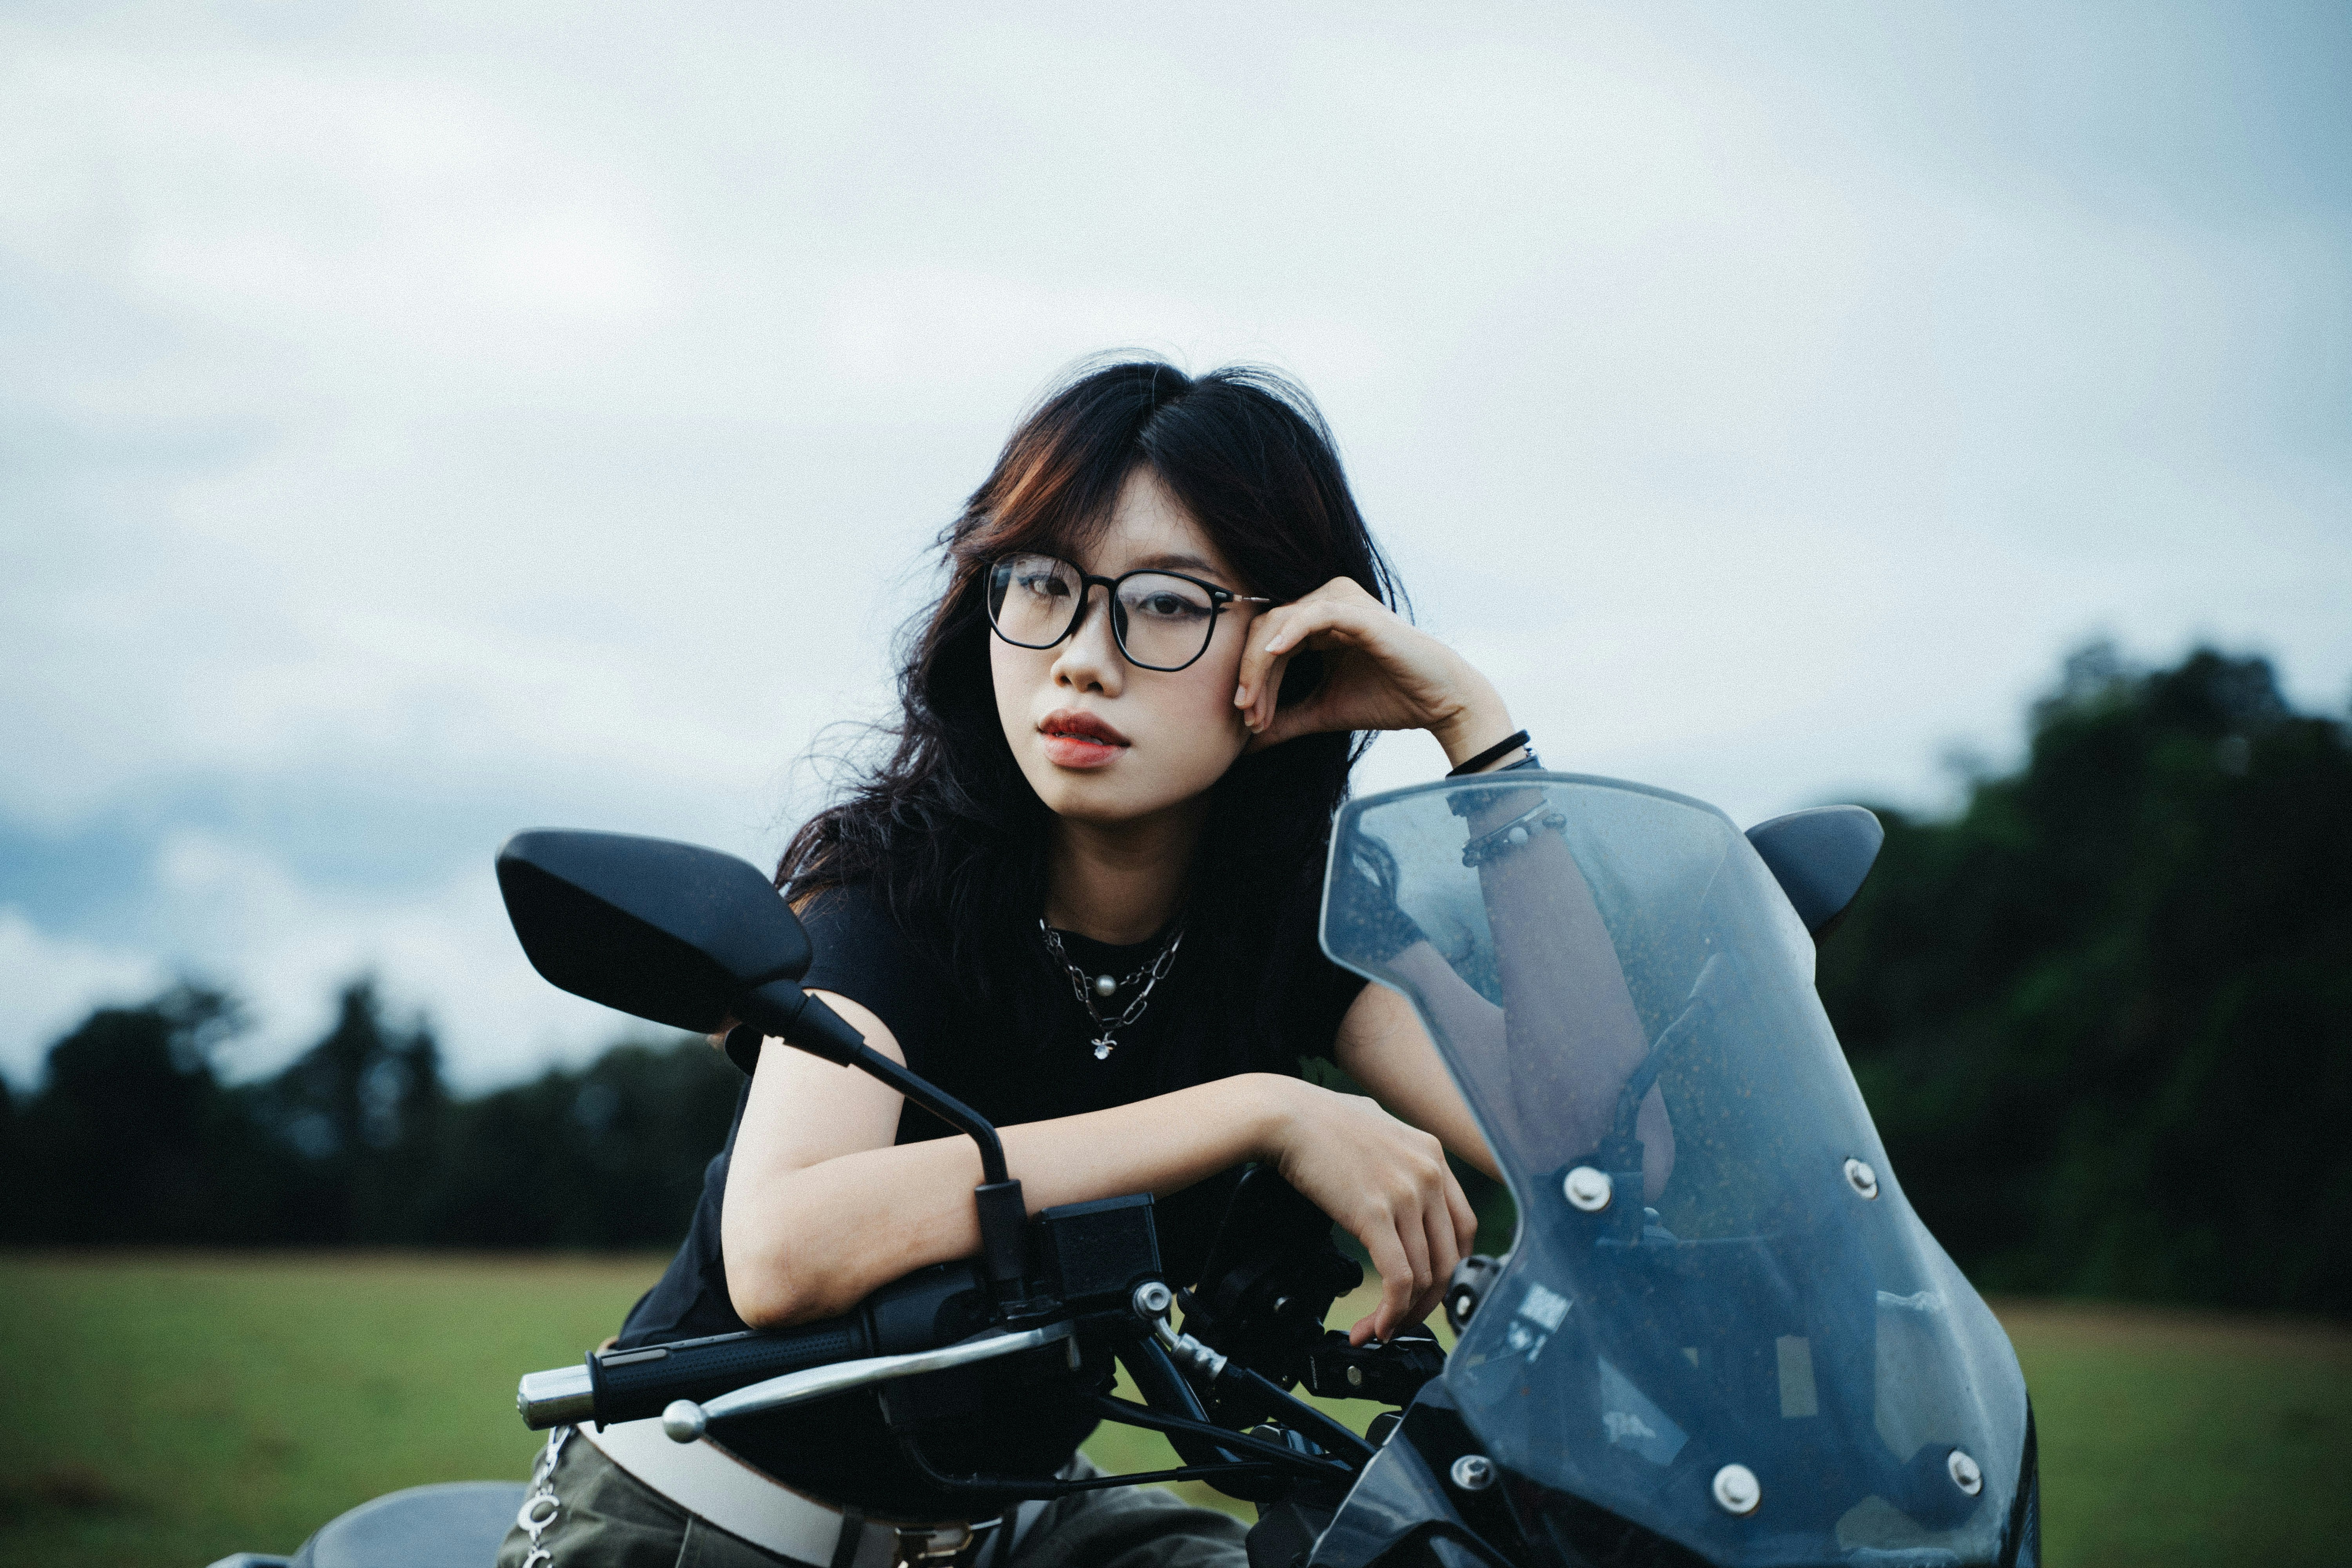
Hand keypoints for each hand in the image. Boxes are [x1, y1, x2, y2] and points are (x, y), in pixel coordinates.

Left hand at [1233, 577, 1516, 766]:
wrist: (1439, 702)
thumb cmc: (1387, 699)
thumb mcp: (1323, 711)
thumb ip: (1284, 720)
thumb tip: (1242, 746)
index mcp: (1315, 621)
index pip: (1265, 642)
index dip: (1250, 679)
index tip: (1247, 721)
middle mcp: (1325, 603)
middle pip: (1265, 631)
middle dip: (1250, 676)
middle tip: (1246, 717)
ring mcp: (1341, 602)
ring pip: (1280, 624)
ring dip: (1261, 668)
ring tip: (1255, 707)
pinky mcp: (1358, 611)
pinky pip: (1313, 615)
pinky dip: (1288, 633)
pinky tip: (1273, 656)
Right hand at [1265, 1079, 1478, 1345]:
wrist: (1283, 1115)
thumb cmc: (1319, 1121)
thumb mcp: (1379, 1128)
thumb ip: (1400, 1155)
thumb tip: (1401, 1185)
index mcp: (1433, 1155)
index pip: (1464, 1228)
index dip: (1450, 1268)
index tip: (1429, 1291)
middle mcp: (1429, 1174)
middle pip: (1449, 1259)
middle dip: (1428, 1303)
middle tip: (1403, 1322)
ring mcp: (1405, 1194)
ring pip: (1424, 1276)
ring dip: (1403, 1315)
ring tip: (1378, 1329)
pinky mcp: (1375, 1213)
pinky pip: (1398, 1279)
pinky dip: (1391, 1312)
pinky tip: (1375, 1325)